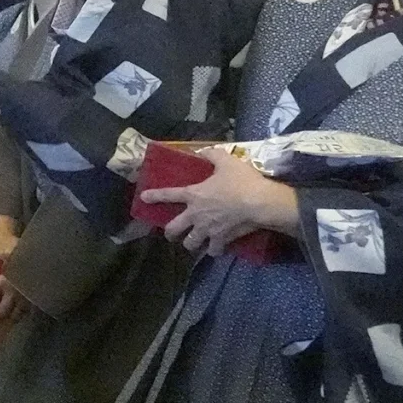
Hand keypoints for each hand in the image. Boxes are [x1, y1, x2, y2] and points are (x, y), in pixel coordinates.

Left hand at [138, 149, 298, 253]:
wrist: (259, 203)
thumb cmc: (242, 181)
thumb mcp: (226, 161)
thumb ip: (212, 155)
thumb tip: (202, 151)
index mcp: (194, 195)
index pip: (168, 194)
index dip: (154, 196)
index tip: (143, 198)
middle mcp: (196, 215)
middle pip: (173, 229)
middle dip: (170, 233)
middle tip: (171, 234)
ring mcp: (207, 229)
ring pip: (190, 244)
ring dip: (190, 244)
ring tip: (194, 242)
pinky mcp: (221, 240)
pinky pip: (213, 251)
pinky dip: (213, 251)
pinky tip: (216, 248)